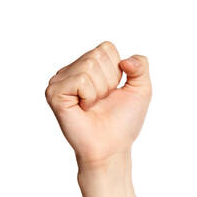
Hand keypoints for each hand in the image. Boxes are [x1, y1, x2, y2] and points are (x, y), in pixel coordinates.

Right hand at [45, 42, 150, 167]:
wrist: (112, 147)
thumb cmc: (123, 122)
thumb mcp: (141, 91)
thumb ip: (141, 67)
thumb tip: (125, 60)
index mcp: (88, 65)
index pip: (107, 48)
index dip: (118, 72)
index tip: (113, 92)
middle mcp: (71, 70)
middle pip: (97, 56)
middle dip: (109, 82)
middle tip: (102, 102)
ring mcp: (60, 80)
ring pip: (89, 66)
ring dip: (99, 91)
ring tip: (92, 106)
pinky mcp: (54, 92)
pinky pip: (80, 80)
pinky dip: (89, 96)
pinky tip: (83, 109)